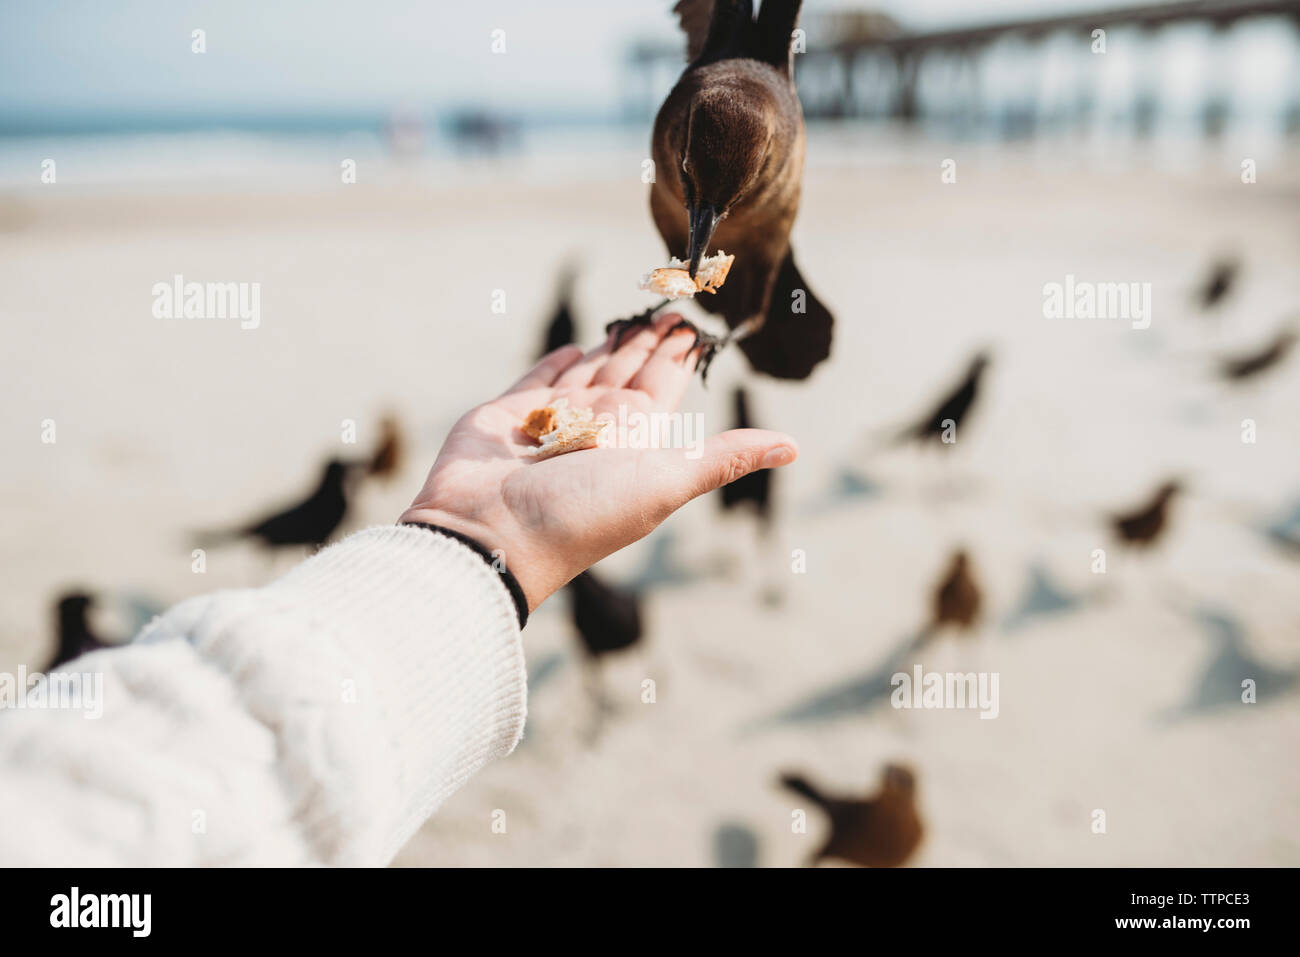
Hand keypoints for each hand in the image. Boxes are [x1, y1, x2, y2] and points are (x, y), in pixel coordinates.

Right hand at [400, 312, 797, 610]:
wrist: (491, 535)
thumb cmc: (581, 515)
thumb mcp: (665, 484)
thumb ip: (723, 459)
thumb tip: (794, 447)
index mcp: (636, 440)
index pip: (666, 386)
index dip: (681, 356)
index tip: (695, 324)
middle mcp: (596, 428)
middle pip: (630, 372)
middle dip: (651, 341)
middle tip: (671, 305)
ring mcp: (550, 421)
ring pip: (588, 370)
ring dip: (611, 345)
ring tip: (633, 316)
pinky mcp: (506, 415)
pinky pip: (538, 380)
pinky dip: (557, 363)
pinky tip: (575, 348)